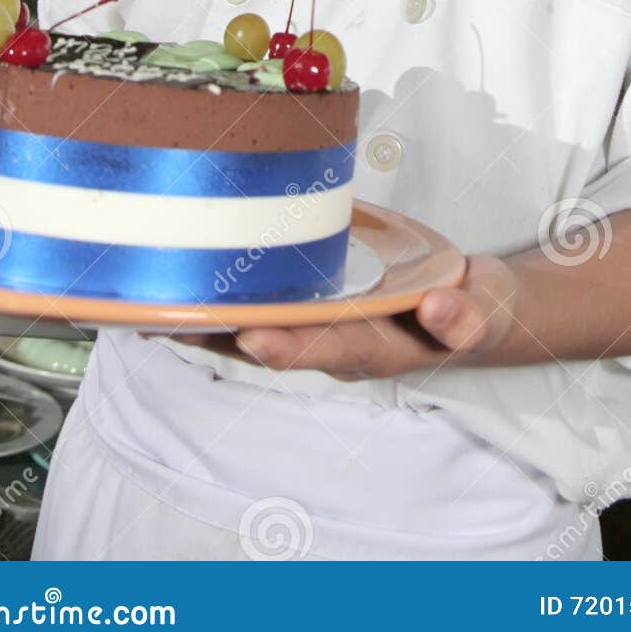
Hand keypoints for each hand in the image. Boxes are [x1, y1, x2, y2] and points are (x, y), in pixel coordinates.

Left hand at [176, 254, 520, 379]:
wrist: (471, 308)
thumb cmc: (472, 310)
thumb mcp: (485, 313)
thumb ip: (467, 318)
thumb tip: (444, 309)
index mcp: (380, 345)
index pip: (332, 348)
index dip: (292, 347)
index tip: (254, 339)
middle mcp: (338, 341)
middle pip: (273, 343)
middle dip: (223, 335)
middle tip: (172, 318)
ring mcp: (321, 324)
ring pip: (254, 328)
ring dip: (202, 323)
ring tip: (145, 307)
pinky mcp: (313, 299)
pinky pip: (258, 303)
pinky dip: (214, 300)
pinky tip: (172, 283)